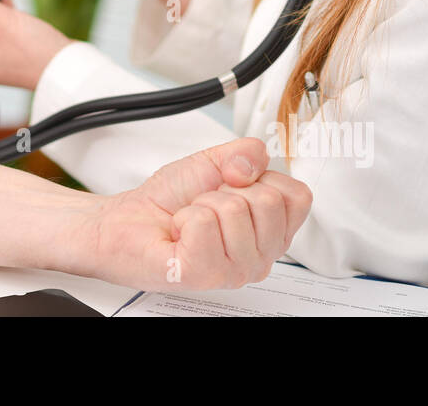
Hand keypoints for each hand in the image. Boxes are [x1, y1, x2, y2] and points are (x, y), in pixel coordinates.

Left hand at [71, 138, 311, 291]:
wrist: (129, 219)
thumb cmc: (171, 199)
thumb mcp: (216, 162)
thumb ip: (247, 152)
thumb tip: (253, 164)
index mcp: (270, 231)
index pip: (298, 197)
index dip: (263, 178)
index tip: (236, 185)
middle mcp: (259, 256)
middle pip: (269, 202)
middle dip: (229, 190)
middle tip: (208, 203)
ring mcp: (234, 270)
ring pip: (235, 210)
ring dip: (203, 203)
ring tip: (191, 219)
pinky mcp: (204, 274)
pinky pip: (204, 223)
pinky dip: (185, 216)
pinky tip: (180, 232)